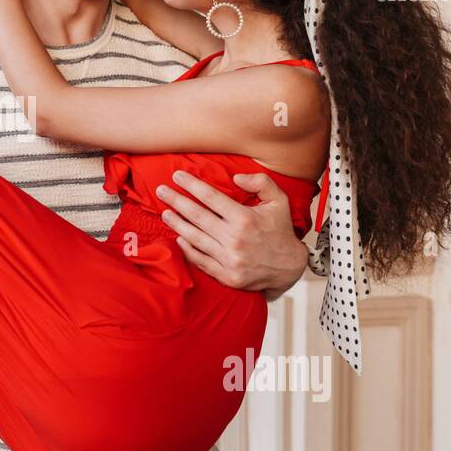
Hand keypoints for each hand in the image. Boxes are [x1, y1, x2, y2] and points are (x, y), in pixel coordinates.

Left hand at [156, 170, 307, 296]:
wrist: (289, 268)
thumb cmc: (280, 231)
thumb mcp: (280, 201)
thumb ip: (261, 183)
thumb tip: (236, 177)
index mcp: (245, 219)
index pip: (211, 197)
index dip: (192, 185)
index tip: (177, 175)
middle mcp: (234, 239)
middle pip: (197, 216)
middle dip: (176, 201)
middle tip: (161, 190)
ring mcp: (229, 259)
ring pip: (195, 238)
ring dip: (177, 224)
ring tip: (165, 213)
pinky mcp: (226, 275)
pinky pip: (200, 260)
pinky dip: (187, 249)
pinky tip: (178, 238)